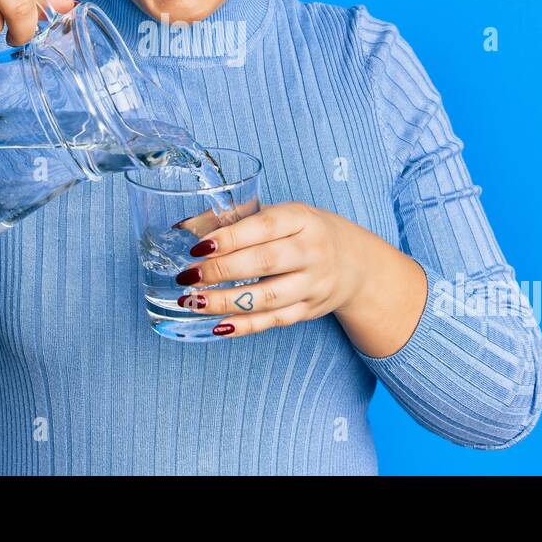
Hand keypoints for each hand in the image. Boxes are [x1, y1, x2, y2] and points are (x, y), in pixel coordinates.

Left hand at [173, 201, 380, 337]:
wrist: (355, 263)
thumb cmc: (306, 232)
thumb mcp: (283, 215)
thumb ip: (239, 219)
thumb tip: (186, 226)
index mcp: (303, 219)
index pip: (265, 226)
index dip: (230, 236)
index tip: (198, 246)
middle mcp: (312, 251)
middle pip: (264, 262)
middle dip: (221, 270)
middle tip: (188, 276)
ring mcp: (313, 284)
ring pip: (267, 297)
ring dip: (225, 302)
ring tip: (193, 302)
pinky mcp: (309, 311)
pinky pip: (273, 321)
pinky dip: (244, 326)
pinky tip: (217, 325)